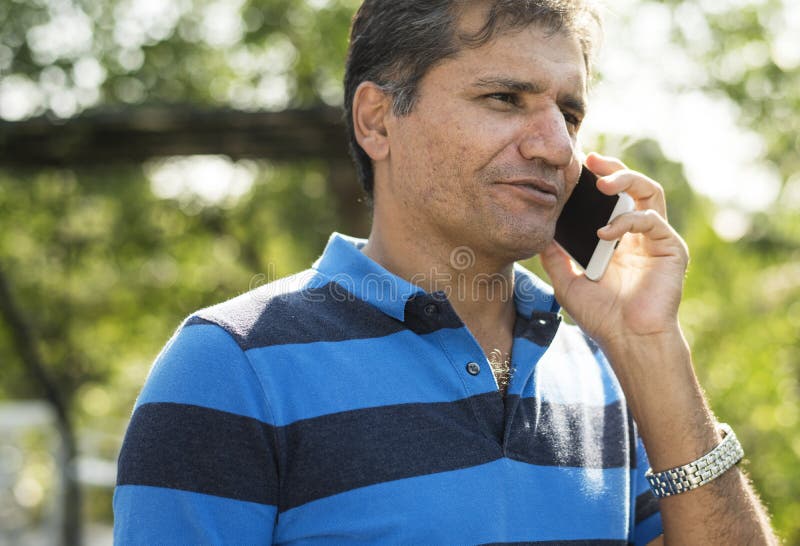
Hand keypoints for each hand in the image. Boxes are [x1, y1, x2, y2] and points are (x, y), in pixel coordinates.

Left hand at [540, 153, 689, 349]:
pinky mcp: (671, 248)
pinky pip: (652, 220)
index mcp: (617, 239)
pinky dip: (628, 220)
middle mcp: (638, 234)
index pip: (609, 199)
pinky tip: (605, 232)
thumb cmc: (601, 316)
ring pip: (649, 192)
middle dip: (613, 169)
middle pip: (632, 186)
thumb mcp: (567, 281)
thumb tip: (538, 231)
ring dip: (626, 180)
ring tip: (602, 183)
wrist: (628, 340)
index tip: (573, 168)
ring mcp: (656, 239)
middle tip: (591, 161)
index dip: (595, 180)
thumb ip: (554, 256)